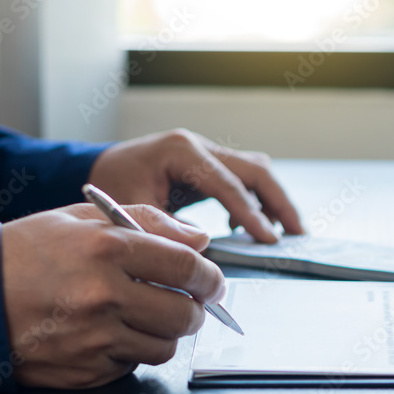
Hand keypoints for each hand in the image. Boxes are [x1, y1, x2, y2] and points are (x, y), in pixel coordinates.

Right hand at [1, 203, 224, 388]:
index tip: (212, 280)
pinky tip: (114, 332)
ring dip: (167, 332)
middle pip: (185, 313)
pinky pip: (132, 365)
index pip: (187, 266)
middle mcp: (103, 295)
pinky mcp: (84, 368)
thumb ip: (149, 221)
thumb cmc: (26, 252)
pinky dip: (133, 351)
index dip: (210, 276)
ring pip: (165, 346)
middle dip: (197, 309)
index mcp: (107, 249)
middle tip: (190, 301)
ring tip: (149, 315)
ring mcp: (93, 337)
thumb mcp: (83, 218)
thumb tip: (199, 238)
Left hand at [89, 129, 303, 243]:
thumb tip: (204, 246)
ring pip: (255, 171)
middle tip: (297, 233)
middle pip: (255, 169)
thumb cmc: (110, 187)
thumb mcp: (131, 209)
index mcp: (181, 151)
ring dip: (274, 200)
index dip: (252, 214)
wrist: (97, 170)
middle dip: (279, 202)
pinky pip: (243, 179)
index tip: (270, 240)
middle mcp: (199, 146)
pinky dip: (255, 201)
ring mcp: (206, 152)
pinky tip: (249, 228)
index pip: (229, 184)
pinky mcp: (209, 165)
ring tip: (287, 231)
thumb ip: (168, 226)